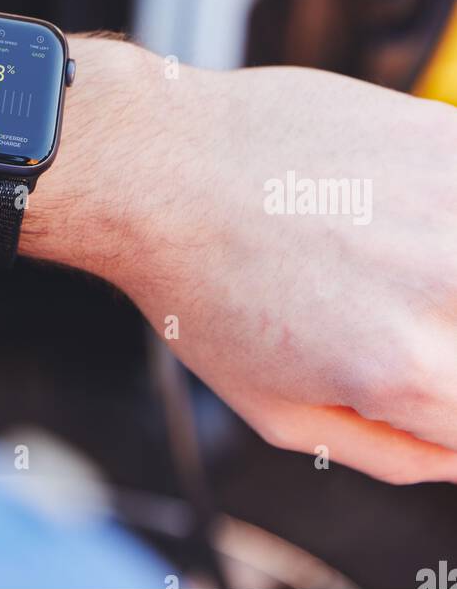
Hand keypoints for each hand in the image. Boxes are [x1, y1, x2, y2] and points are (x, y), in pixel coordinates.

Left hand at [0, 6, 456, 483]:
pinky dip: (437, 205)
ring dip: (438, 266)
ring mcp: (449, 202)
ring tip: (378, 251)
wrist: (161, 166)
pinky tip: (385, 201)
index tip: (408, 368)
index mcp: (406, 372)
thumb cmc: (201, 285)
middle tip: (376, 307)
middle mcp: (443, 286)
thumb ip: (393, 453)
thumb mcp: (282, 415)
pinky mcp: (443, 136)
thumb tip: (454, 447)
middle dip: (438, 337)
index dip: (439, 397)